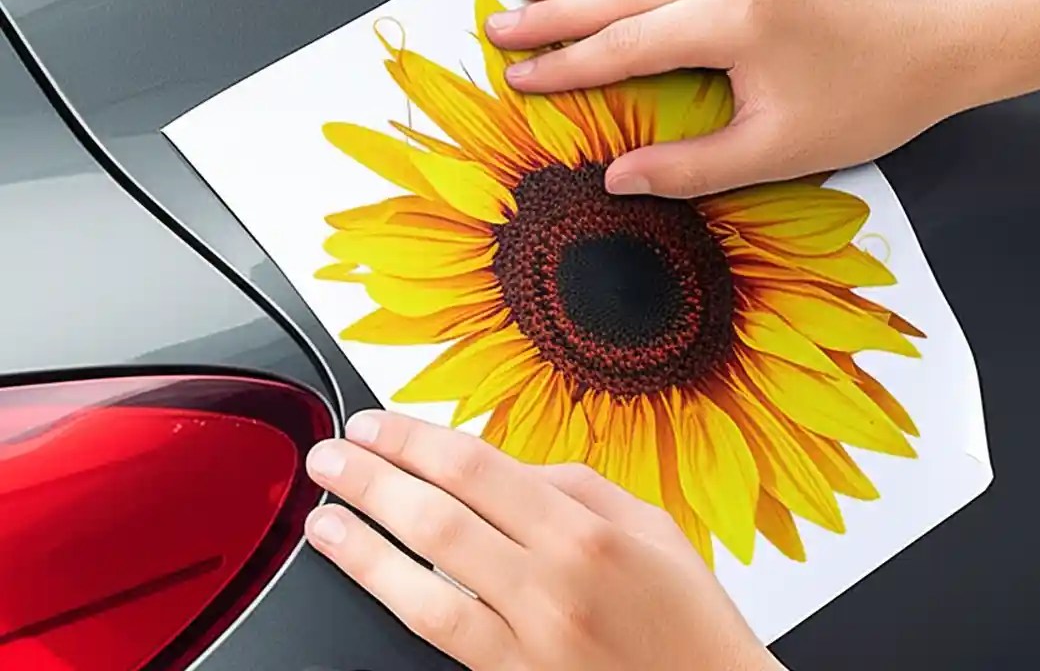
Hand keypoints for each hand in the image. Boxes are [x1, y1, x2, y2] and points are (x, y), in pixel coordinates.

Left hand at [304, 410, 783, 670]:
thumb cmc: (689, 622)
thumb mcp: (654, 528)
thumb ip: (576, 487)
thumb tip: (503, 466)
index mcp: (588, 533)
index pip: (475, 468)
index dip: (412, 441)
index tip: (375, 425)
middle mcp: (552, 585)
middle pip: (436, 516)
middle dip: (371, 478)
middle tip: (331, 456)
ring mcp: (527, 641)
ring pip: (421, 582)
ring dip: (362, 543)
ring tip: (324, 516)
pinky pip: (439, 634)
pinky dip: (393, 596)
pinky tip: (366, 572)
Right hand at [484, 0, 997, 197]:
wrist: (951, 34)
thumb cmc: (878, 94)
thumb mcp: (783, 149)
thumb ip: (692, 167)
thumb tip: (620, 179)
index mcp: (734, 19)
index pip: (624, 45)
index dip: (566, 66)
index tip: (520, 79)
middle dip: (556, 12)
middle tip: (500, 28)